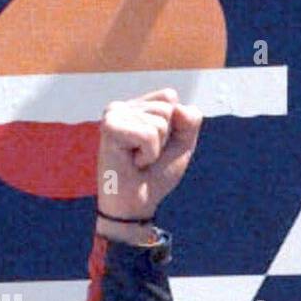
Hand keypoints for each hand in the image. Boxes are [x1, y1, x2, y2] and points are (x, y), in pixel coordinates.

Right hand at [96, 87, 202, 221]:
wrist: (137, 203)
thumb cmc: (156, 174)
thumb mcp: (182, 144)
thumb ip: (190, 120)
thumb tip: (177, 107)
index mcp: (136, 106)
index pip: (169, 97)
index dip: (174, 126)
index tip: (156, 146)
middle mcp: (122, 106)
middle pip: (166, 109)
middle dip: (165, 139)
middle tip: (145, 156)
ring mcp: (113, 114)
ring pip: (159, 122)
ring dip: (155, 149)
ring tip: (138, 160)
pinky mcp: (109, 126)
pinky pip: (148, 135)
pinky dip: (148, 154)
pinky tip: (132, 162)